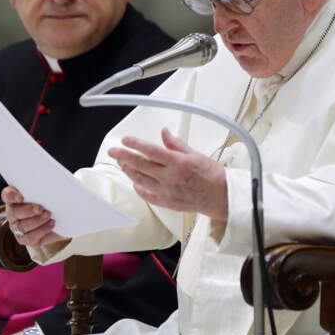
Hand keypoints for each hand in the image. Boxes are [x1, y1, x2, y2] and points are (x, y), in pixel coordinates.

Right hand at [1, 186, 64, 247]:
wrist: (58, 220)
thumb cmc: (50, 203)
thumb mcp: (48, 195)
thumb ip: (44, 191)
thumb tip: (53, 190)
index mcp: (15, 198)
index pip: (7, 195)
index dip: (12, 196)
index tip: (21, 198)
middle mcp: (13, 213)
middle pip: (14, 212)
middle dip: (29, 210)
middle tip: (41, 209)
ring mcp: (17, 227)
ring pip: (22, 226)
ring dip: (37, 221)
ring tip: (48, 215)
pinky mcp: (25, 239)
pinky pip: (30, 237)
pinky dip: (42, 230)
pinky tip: (51, 224)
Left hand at [108, 128, 227, 220]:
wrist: (222, 197)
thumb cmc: (212, 175)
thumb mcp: (195, 154)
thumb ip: (176, 144)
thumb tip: (164, 132)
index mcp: (178, 163)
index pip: (151, 151)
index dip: (135, 144)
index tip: (125, 139)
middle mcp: (170, 178)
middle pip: (140, 165)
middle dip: (123, 156)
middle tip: (113, 151)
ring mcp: (166, 192)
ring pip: (140, 180)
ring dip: (128, 170)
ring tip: (122, 163)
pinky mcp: (167, 203)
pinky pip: (147, 195)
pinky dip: (139, 187)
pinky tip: (135, 181)